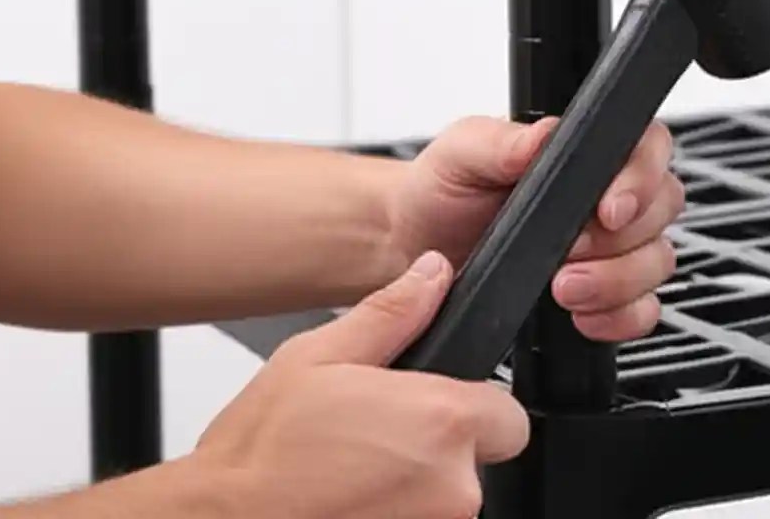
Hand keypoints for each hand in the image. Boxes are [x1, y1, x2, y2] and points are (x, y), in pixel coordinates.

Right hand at [192, 251, 528, 518]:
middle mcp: (454, 486)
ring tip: (354, 471)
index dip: (474, 407)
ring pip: (450, 499)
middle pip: (480, 460)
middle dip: (441, 448)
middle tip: (378, 439)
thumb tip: (433, 274)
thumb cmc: (262, 452)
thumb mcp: (319, 357)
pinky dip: (395, 513)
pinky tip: (350, 499)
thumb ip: (393, 314)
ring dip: (416, 486)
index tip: (432, 408)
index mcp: (441, 420)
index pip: (508, 414)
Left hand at [389, 116, 682, 341]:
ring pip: (657, 262)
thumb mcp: (460, 154)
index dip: (640, 180)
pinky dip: (620, 318)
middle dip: (619, 240)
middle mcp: (609, 194)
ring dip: (617, 281)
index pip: (648, 148)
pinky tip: (581, 317)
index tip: (608, 208)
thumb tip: (543, 136)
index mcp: (586, 149)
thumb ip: (501, 142)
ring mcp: (612, 248)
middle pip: (662, 209)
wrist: (417, 249)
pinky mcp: (606, 296)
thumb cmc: (442, 192)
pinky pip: (643, 310)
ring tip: (563, 288)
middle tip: (570, 254)